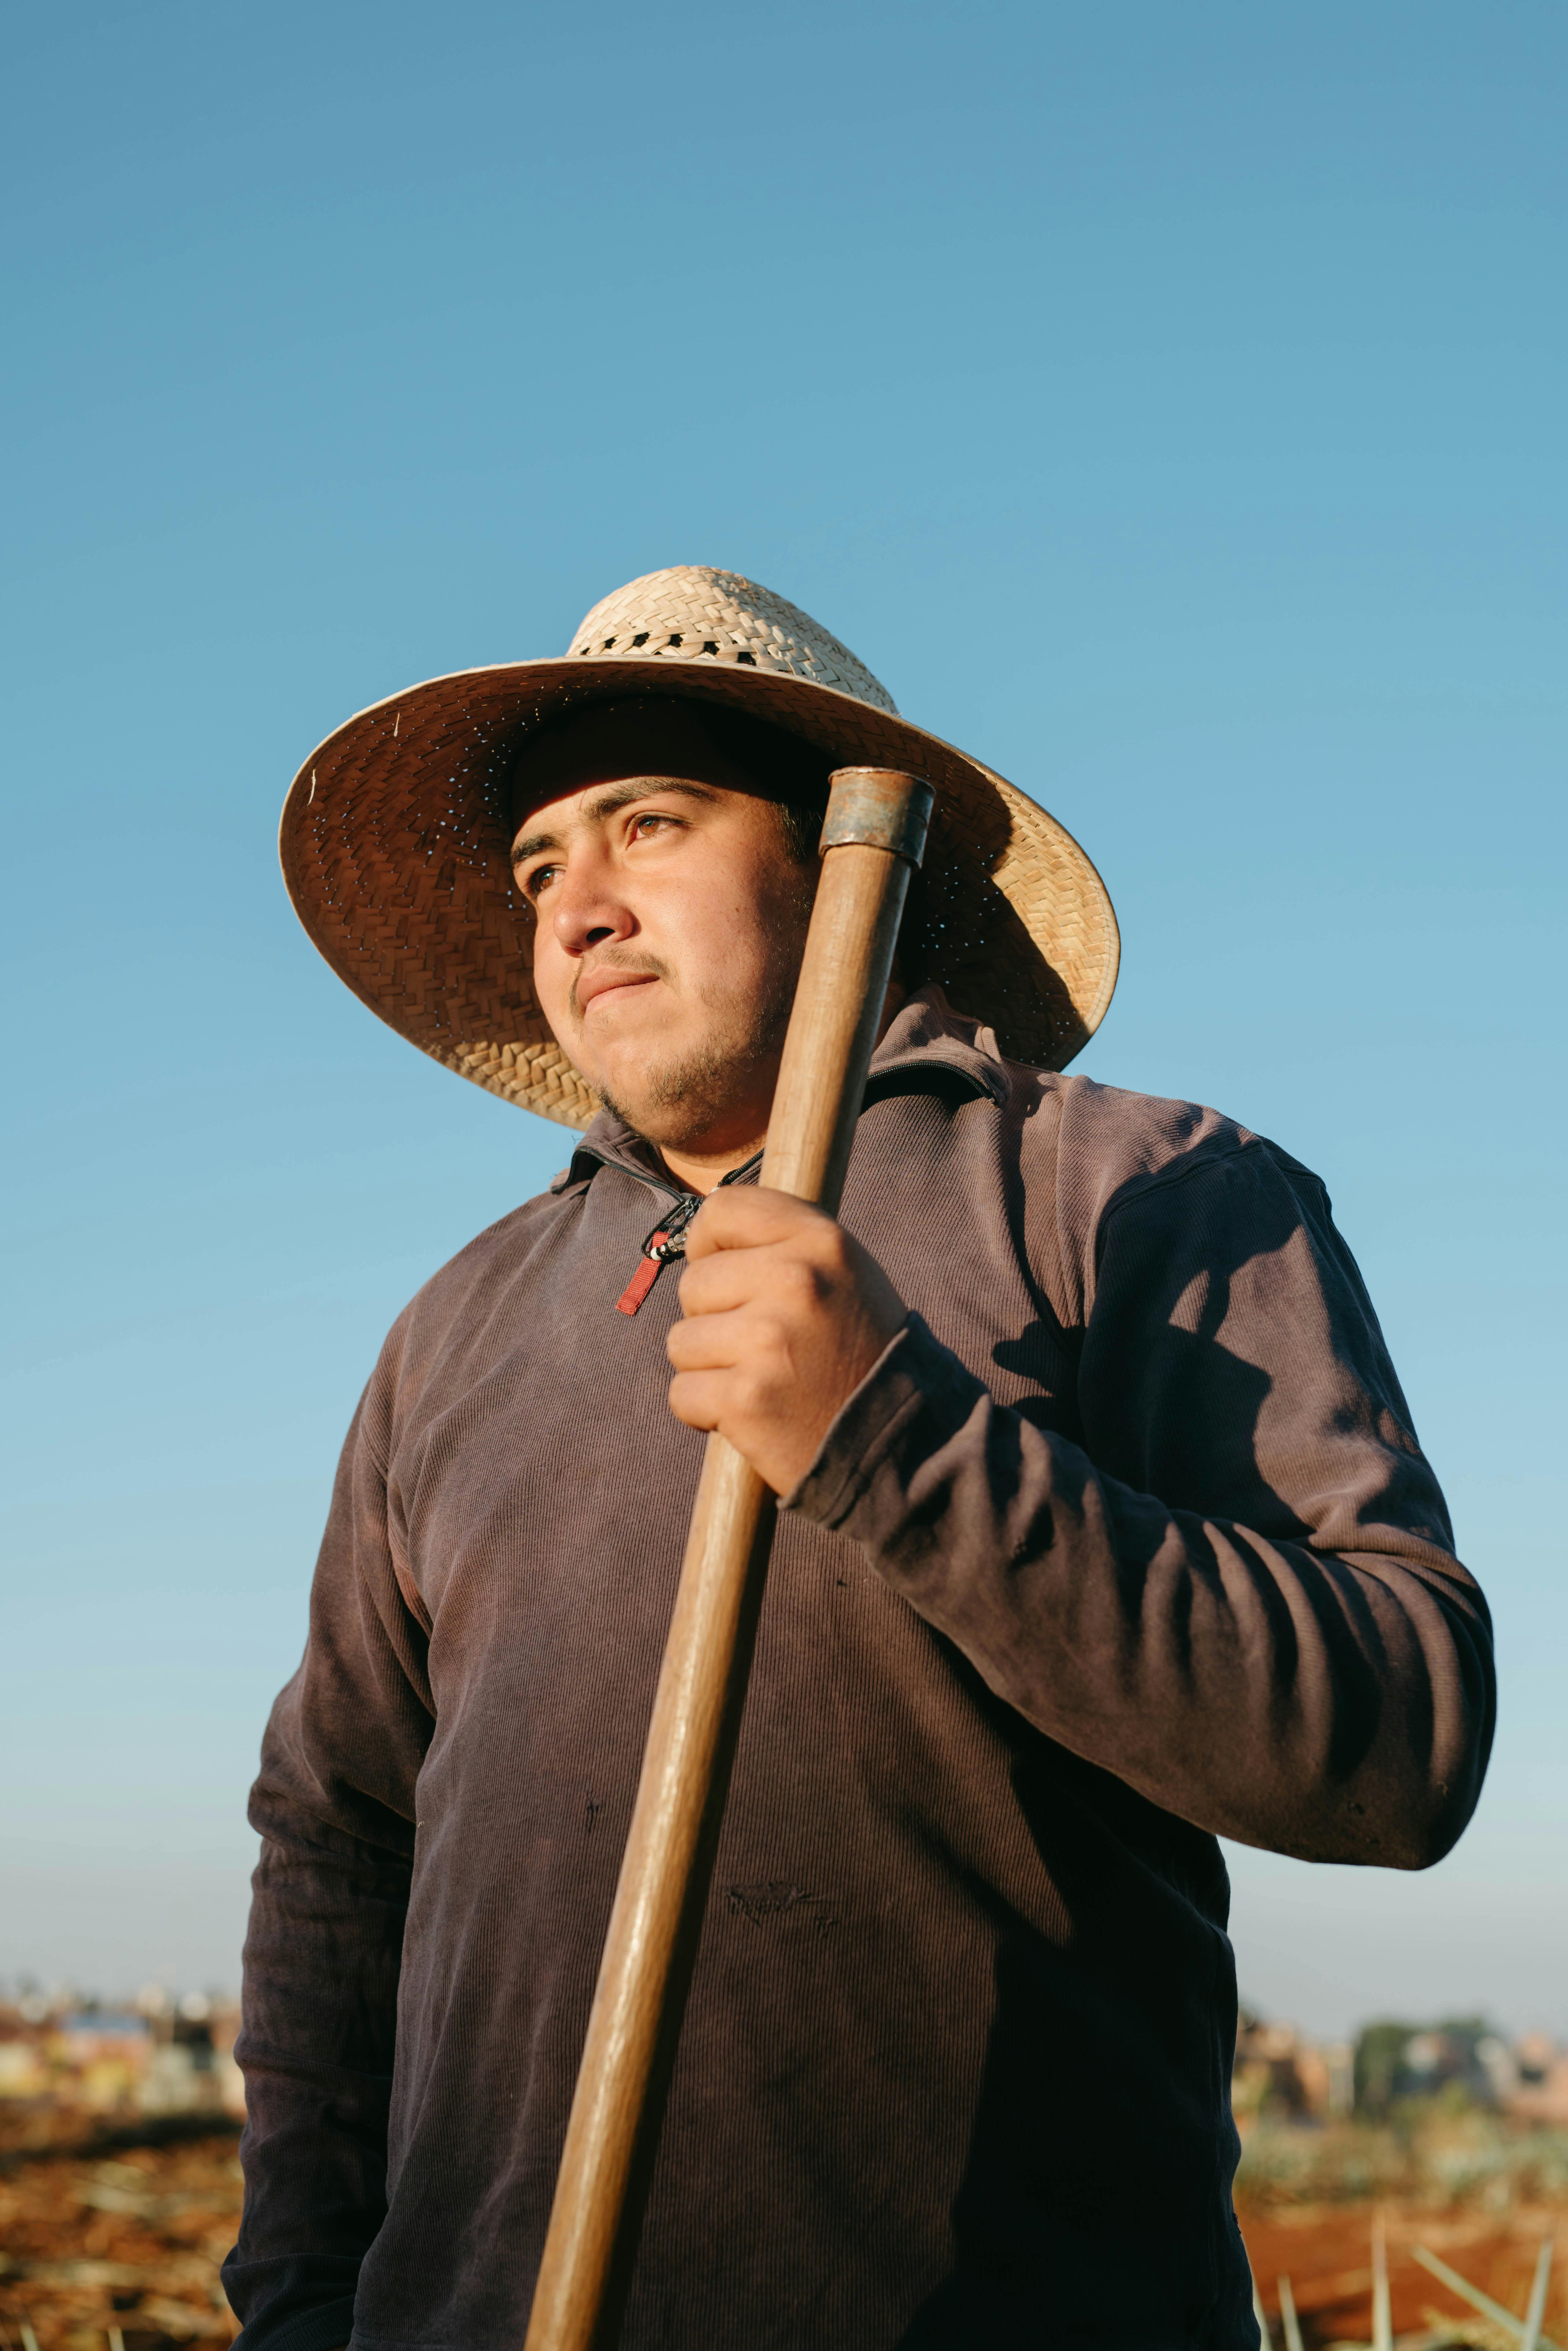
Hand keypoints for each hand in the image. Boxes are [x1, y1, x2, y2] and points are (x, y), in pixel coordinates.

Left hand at [667, 1189, 907, 1494]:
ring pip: (681, 1341)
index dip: (709, 1245)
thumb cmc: (860, 1354)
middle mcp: (795, 1280)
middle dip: (713, 1319)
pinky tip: (752, 1414)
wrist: (898, 1444)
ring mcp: (767, 1340)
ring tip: (762, 1380)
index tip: (725, 1275)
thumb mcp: (844, 1276)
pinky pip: (682, 1393)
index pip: (723, 1210)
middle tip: (762, 1347)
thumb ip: (783, 1245)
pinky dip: (706, 1411)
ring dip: (709, 1367)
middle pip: (694, 1283)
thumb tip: (707, 1234)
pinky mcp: (745, 1397)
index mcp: (822, 1241)